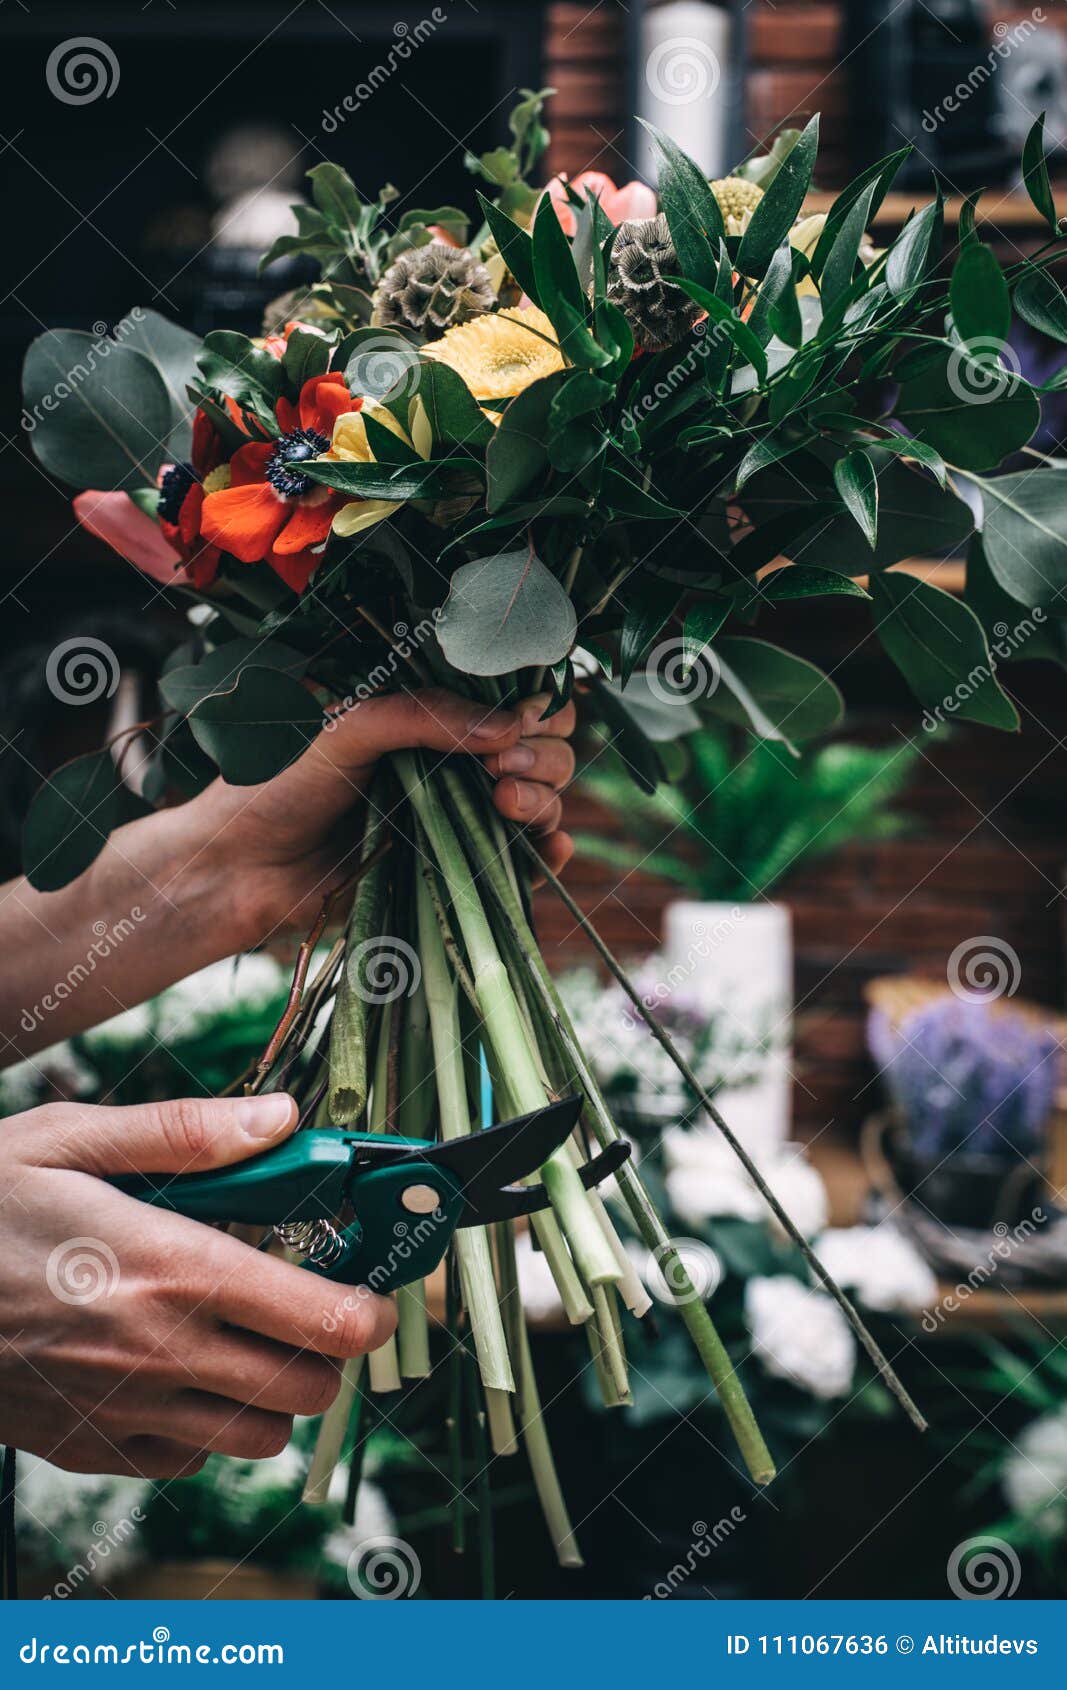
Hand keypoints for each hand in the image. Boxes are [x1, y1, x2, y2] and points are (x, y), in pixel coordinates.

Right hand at [0, 1092, 393, 1475]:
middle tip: (311, 1307)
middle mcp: (160, 1352)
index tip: (374, 1291)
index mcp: (171, 1268)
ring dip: (272, 1393)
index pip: (322, 1318)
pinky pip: (187, 1462)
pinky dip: (205, 1428)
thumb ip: (187, 1134)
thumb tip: (283, 1122)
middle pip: (307, 1388)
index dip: (370, 1310)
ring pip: (257, 1437)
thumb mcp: (71, 1138)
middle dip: (328, 1352)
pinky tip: (178, 1372)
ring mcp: (124, 1412)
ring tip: (246, 1339)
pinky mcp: (89, 1448)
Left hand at [200, 688, 576, 939]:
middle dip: (542, 753)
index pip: (511, 692)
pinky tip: (545, 849)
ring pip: (543, 796)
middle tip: (503, 769)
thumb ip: (422, 717)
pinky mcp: (456, 864)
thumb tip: (509, 727)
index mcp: (426, 710)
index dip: (533, 703)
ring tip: (504, 804)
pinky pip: (523, 854)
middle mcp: (451, 756)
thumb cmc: (276, 784)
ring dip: (545, 798)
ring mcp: (458, 810)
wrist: (238, 869)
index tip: (518, 720)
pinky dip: (549, 848)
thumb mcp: (345, 728)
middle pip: (541, 744)